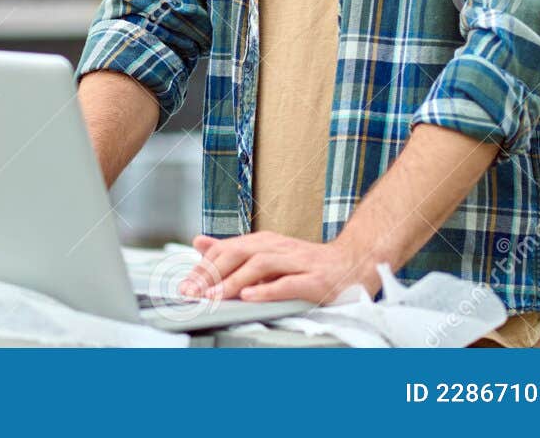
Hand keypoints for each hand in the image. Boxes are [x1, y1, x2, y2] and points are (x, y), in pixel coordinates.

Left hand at [177, 231, 382, 303]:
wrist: (353, 262)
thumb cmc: (307, 263)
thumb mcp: (266, 253)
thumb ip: (233, 251)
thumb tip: (199, 243)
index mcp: (264, 242)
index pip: (226, 250)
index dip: (203, 268)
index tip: (186, 286)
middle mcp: (278, 247)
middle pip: (238, 254)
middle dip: (212, 275)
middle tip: (192, 293)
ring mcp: (298, 262)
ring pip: (260, 266)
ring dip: (234, 282)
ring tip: (215, 297)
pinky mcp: (315, 279)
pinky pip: (288, 283)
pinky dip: (267, 290)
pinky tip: (250, 297)